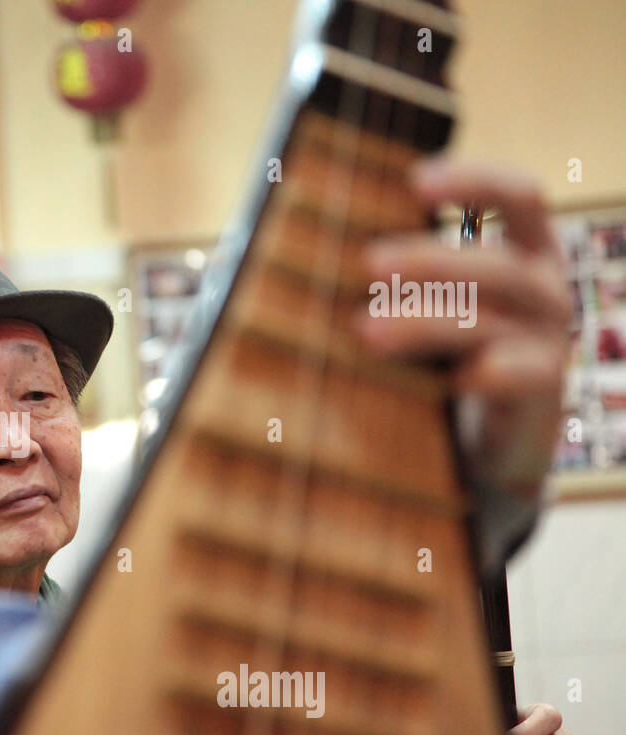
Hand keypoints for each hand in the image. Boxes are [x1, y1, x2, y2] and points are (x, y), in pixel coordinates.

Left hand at [358, 161, 573, 500]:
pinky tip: (446, 379)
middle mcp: (544, 285)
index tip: (416, 181)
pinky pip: (512, 374)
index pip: (519, 196)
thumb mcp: (441, 298)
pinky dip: (478, 373)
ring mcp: (548, 336)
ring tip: (367, 330)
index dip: (474, 182)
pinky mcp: (541, 386)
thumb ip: (405, 271)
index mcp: (526, 248)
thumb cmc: (457, 345)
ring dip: (424, 322)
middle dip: (428, 262)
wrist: (504, 428)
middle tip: (368, 263)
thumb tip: (310, 245)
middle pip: (493, 263)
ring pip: (486, 320)